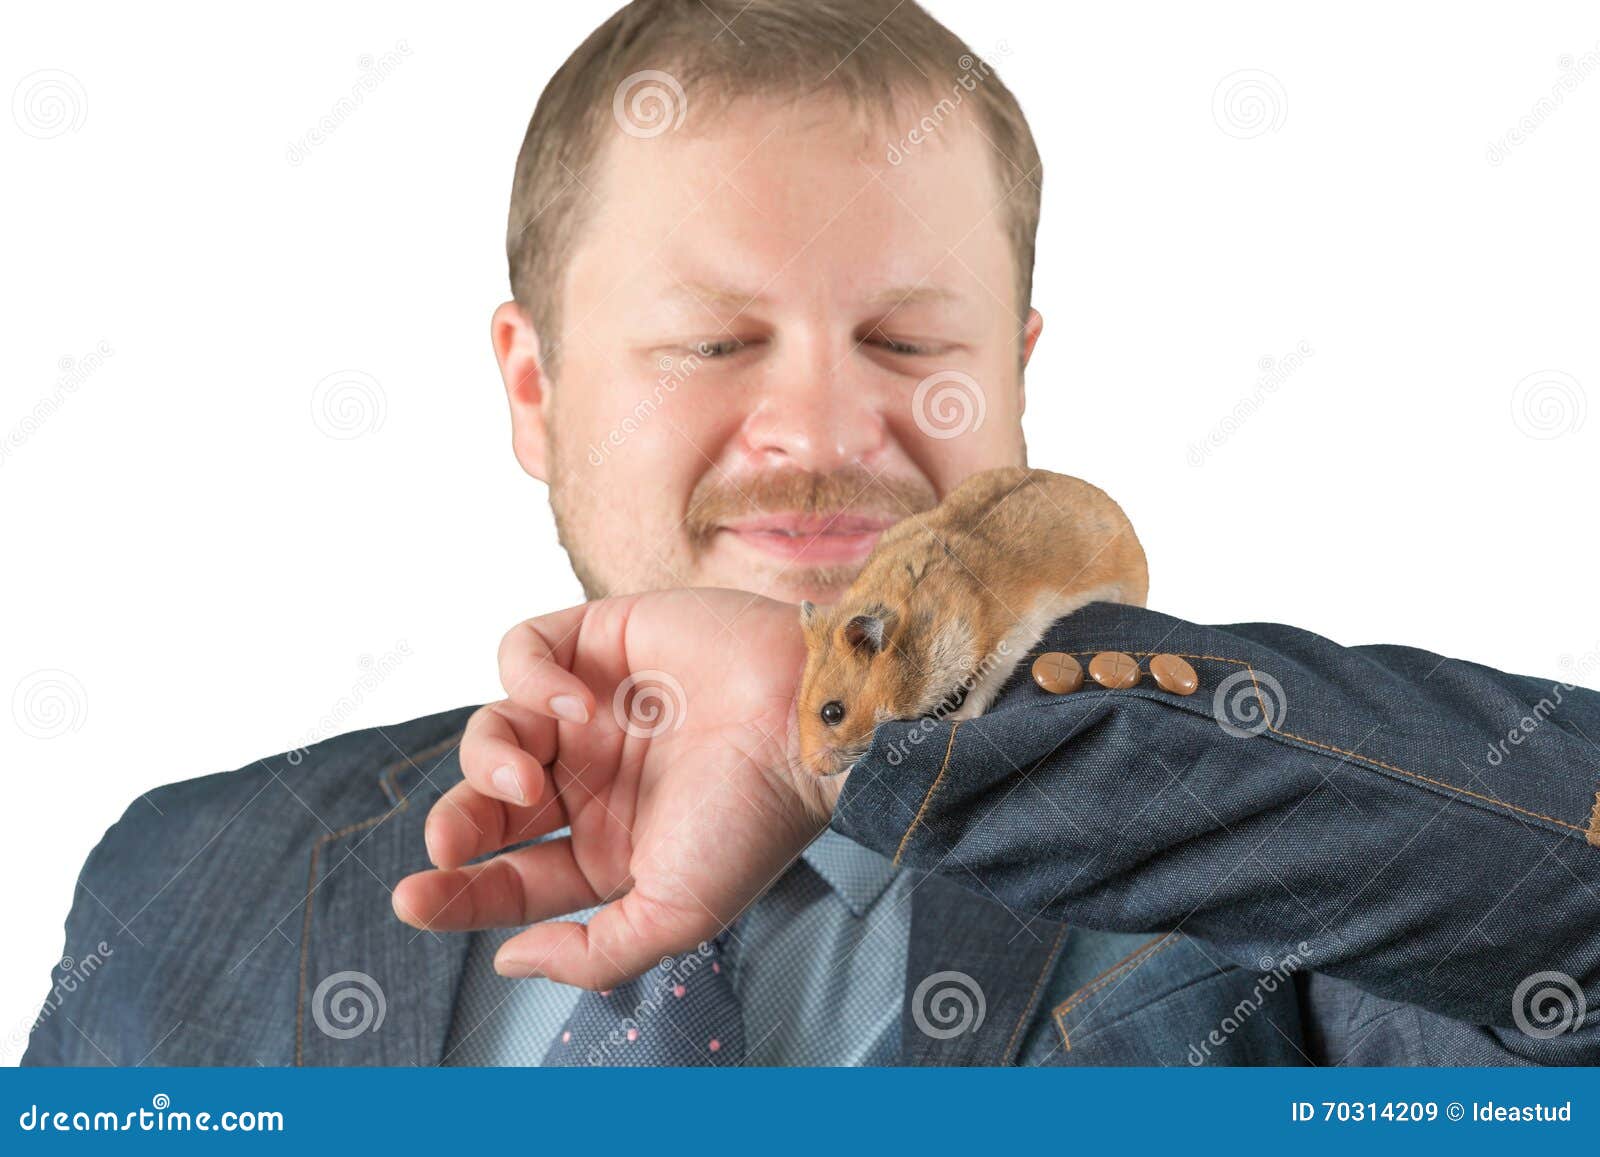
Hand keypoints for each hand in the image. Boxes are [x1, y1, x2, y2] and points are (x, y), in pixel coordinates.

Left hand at [391, 588, 841, 988]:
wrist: (805, 721)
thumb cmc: (755, 819)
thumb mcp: (675, 914)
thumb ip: (592, 954)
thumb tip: (510, 963)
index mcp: (609, 847)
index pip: (511, 875)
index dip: (457, 894)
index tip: (414, 901)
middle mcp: (594, 779)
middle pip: (488, 805)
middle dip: (457, 826)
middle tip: (448, 847)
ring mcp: (594, 707)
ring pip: (495, 727)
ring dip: (490, 758)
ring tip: (530, 774)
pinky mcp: (600, 639)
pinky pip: (522, 650)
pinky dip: (529, 677)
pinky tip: (574, 702)